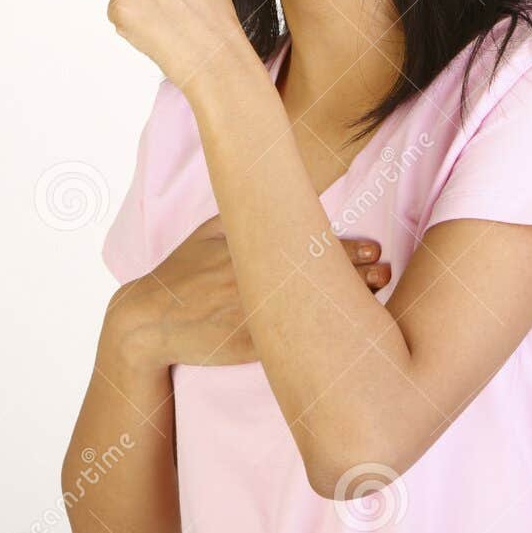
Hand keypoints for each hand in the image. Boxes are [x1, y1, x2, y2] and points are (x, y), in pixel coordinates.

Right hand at [109, 215, 390, 368]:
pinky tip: (346, 339)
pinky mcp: (248, 345)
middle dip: (357, 273)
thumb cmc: (182, 273)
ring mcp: (251, 312)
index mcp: (247, 247)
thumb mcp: (209, 231)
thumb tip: (275, 187)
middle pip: (315, 272)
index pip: (306, 244)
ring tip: (378, 295)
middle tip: (384, 271)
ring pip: (309, 306)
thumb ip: (244, 211)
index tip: (374, 249)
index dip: (347, 249)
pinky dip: (320, 340)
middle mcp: (252, 277)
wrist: (147, 321)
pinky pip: (291, 343)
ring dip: (347, 302)